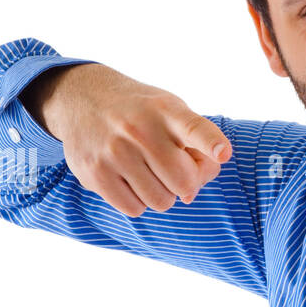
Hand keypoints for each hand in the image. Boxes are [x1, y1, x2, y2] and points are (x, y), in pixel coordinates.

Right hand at [22, 64, 232, 217]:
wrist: (83, 97)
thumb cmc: (142, 114)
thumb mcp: (172, 113)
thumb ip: (197, 148)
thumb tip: (190, 193)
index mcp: (167, 110)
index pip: (193, 128)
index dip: (210, 142)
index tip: (222, 154)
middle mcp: (140, 129)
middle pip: (185, 183)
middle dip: (185, 183)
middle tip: (170, 168)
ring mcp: (115, 151)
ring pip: (161, 202)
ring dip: (161, 193)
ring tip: (146, 170)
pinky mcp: (95, 173)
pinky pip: (135, 209)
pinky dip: (137, 201)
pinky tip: (127, 178)